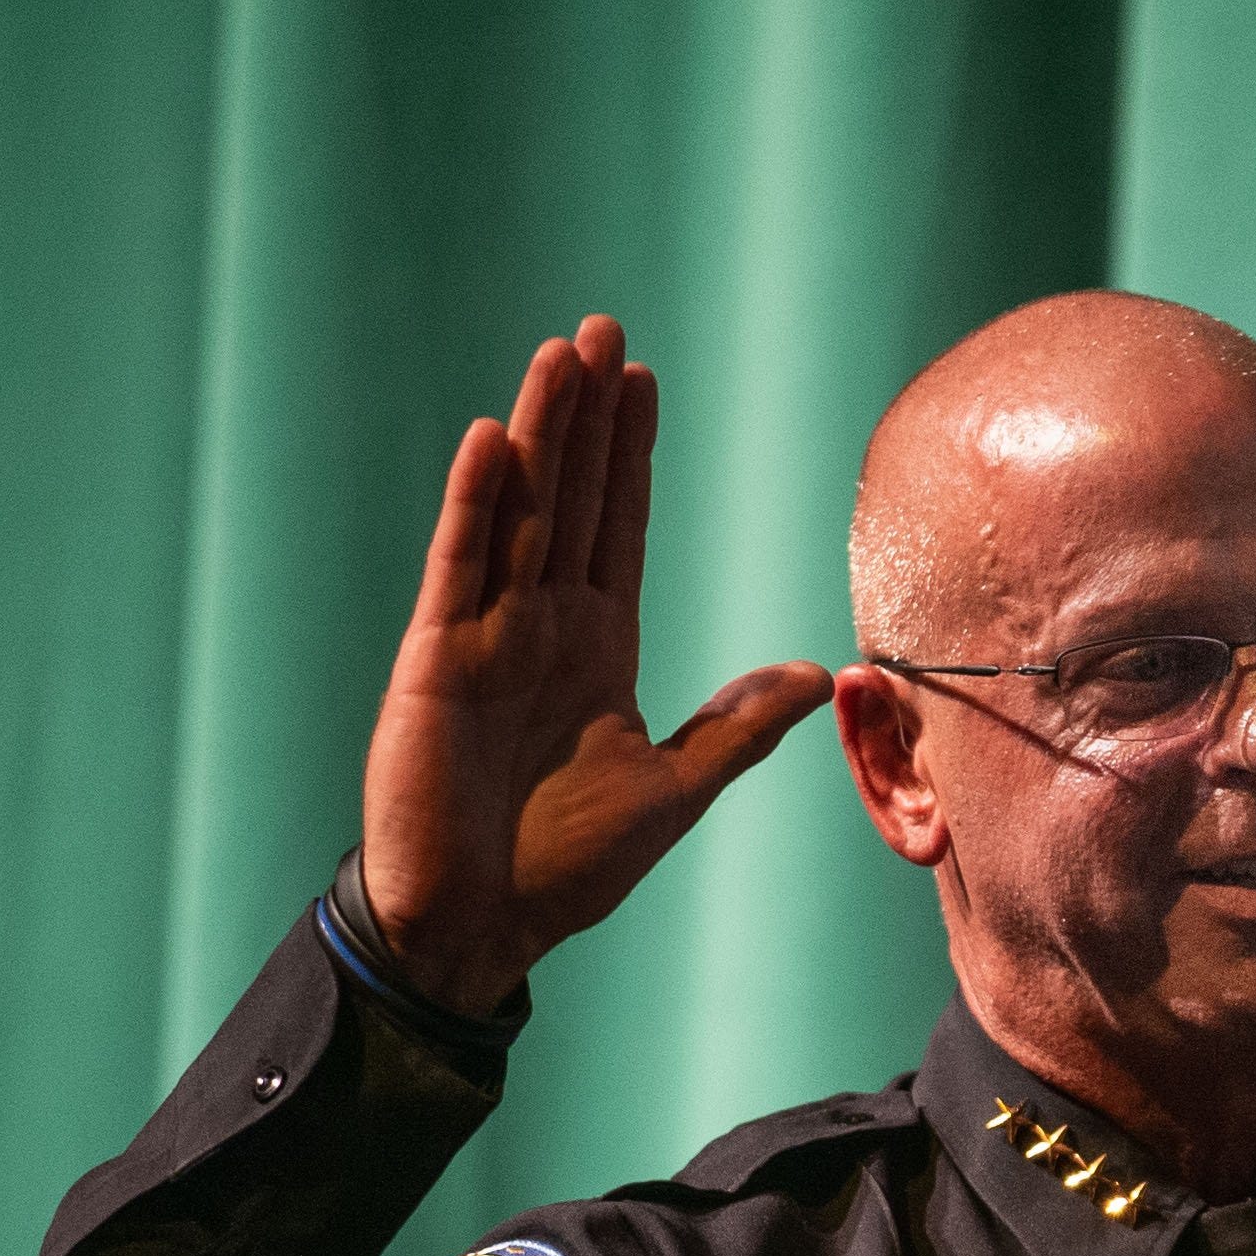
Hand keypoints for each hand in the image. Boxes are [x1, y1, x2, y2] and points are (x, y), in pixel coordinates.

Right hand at [357, 315, 833, 1012]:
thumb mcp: (673, 789)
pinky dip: (477, 504)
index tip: (644, 383)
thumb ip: (738, 727)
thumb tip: (819, 674)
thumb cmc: (565, 868)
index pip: (620, 529)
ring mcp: (484, 637)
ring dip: (540, 433)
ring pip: (519, 512)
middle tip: (604, 328)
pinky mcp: (437, 662)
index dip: (632, 457)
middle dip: (589, 416)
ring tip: (561, 353)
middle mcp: (539, 626)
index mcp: (596, 648)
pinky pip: (459, 569)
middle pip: (572, 498)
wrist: (481, 927)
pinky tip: (496, 439)